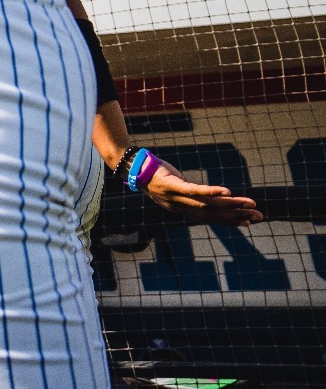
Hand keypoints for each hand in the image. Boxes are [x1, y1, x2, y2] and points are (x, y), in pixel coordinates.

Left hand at [143, 161, 263, 226]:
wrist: (131, 167)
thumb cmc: (154, 175)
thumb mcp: (175, 187)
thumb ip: (191, 194)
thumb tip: (208, 195)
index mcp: (182, 209)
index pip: (210, 218)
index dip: (229, 221)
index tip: (248, 223)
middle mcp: (180, 207)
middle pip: (213, 214)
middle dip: (237, 215)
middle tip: (258, 216)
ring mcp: (176, 197)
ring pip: (208, 204)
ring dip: (231, 205)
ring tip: (249, 204)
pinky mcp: (172, 185)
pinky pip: (195, 190)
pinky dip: (212, 192)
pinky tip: (227, 192)